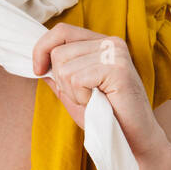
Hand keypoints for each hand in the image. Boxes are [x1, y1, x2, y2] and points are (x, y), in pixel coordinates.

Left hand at [31, 22, 167, 160]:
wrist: (133, 138)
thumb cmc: (105, 117)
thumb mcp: (73, 92)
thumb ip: (58, 75)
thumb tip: (37, 62)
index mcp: (99, 43)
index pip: (61, 31)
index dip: (42, 49)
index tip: (37, 70)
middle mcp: (110, 42)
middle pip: (58, 52)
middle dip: (61, 81)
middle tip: (83, 97)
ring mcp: (115, 53)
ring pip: (65, 67)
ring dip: (73, 92)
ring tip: (93, 100)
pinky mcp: (118, 68)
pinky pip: (77, 79)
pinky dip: (81, 97)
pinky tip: (98, 102)